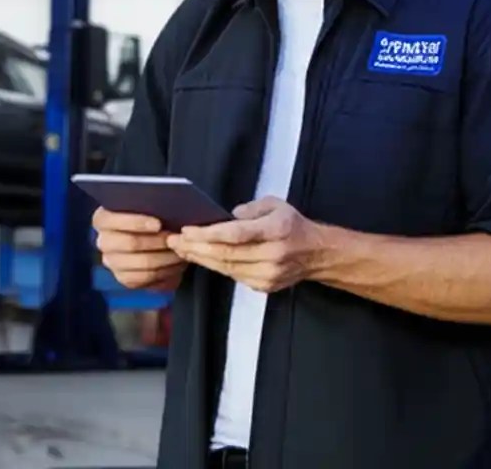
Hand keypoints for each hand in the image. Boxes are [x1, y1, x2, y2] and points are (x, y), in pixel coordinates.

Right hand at [93, 207, 186, 290]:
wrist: (154, 242)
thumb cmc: (151, 218)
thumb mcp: (148, 208)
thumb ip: (150, 206)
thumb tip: (165, 210)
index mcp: (103, 220)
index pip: (111, 220)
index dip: (135, 222)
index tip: (158, 224)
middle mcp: (104, 242)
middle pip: (130, 243)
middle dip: (157, 241)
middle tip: (175, 239)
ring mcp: (112, 262)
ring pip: (142, 262)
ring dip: (166, 257)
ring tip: (180, 251)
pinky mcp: (124, 278)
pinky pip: (145, 278)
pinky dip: (165, 272)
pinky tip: (175, 265)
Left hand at [168, 196, 332, 292]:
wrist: (317, 254)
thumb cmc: (292, 225)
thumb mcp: (275, 204)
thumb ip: (249, 209)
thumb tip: (225, 218)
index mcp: (277, 229)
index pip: (236, 234)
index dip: (208, 234)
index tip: (187, 230)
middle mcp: (273, 254)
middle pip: (226, 254)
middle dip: (196, 248)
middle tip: (174, 241)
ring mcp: (269, 274)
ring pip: (226, 268)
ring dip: (200, 259)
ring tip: (181, 249)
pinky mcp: (264, 286)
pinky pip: (233, 276)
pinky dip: (215, 267)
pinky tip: (200, 258)